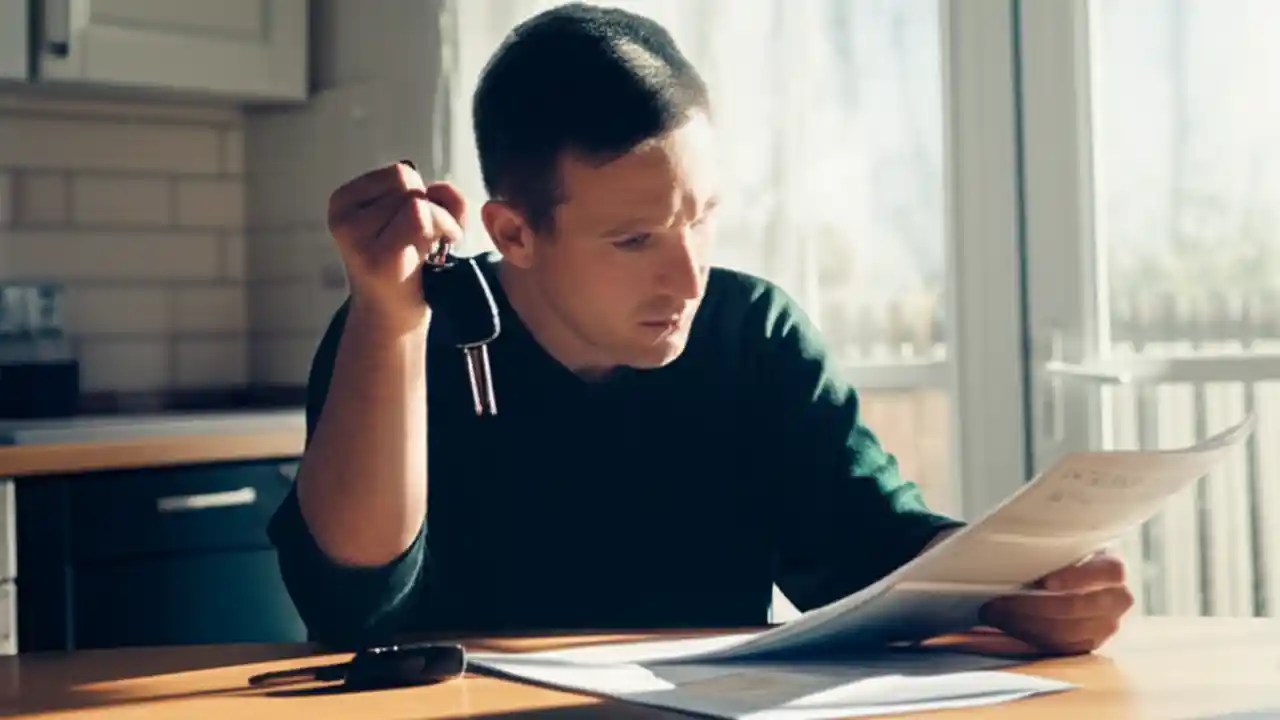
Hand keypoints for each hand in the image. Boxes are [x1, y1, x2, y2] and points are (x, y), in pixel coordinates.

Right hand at [326, 161, 466, 331]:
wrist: (393, 318)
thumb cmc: (409, 264)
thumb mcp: (417, 218)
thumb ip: (438, 196)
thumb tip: (441, 190)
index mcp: (344, 201)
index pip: (399, 173)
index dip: (423, 196)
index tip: (420, 226)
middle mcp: (342, 217)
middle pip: (407, 182)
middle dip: (430, 208)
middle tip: (425, 241)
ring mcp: (356, 238)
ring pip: (417, 200)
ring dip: (439, 223)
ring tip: (427, 249)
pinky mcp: (378, 257)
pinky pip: (421, 217)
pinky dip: (443, 230)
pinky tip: (437, 253)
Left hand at [978, 553, 1133, 654]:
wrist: (1072, 579)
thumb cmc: (1061, 559)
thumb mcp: (1061, 548)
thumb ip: (1049, 553)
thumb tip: (1015, 555)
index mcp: (1111, 569)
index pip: (1108, 572)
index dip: (1077, 577)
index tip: (1045, 582)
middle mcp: (1116, 600)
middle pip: (1079, 607)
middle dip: (1033, 607)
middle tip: (998, 603)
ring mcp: (1106, 626)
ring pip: (1068, 632)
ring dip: (1025, 625)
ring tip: (995, 616)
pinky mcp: (1089, 643)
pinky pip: (1061, 647)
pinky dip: (1031, 638)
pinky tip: (1008, 627)